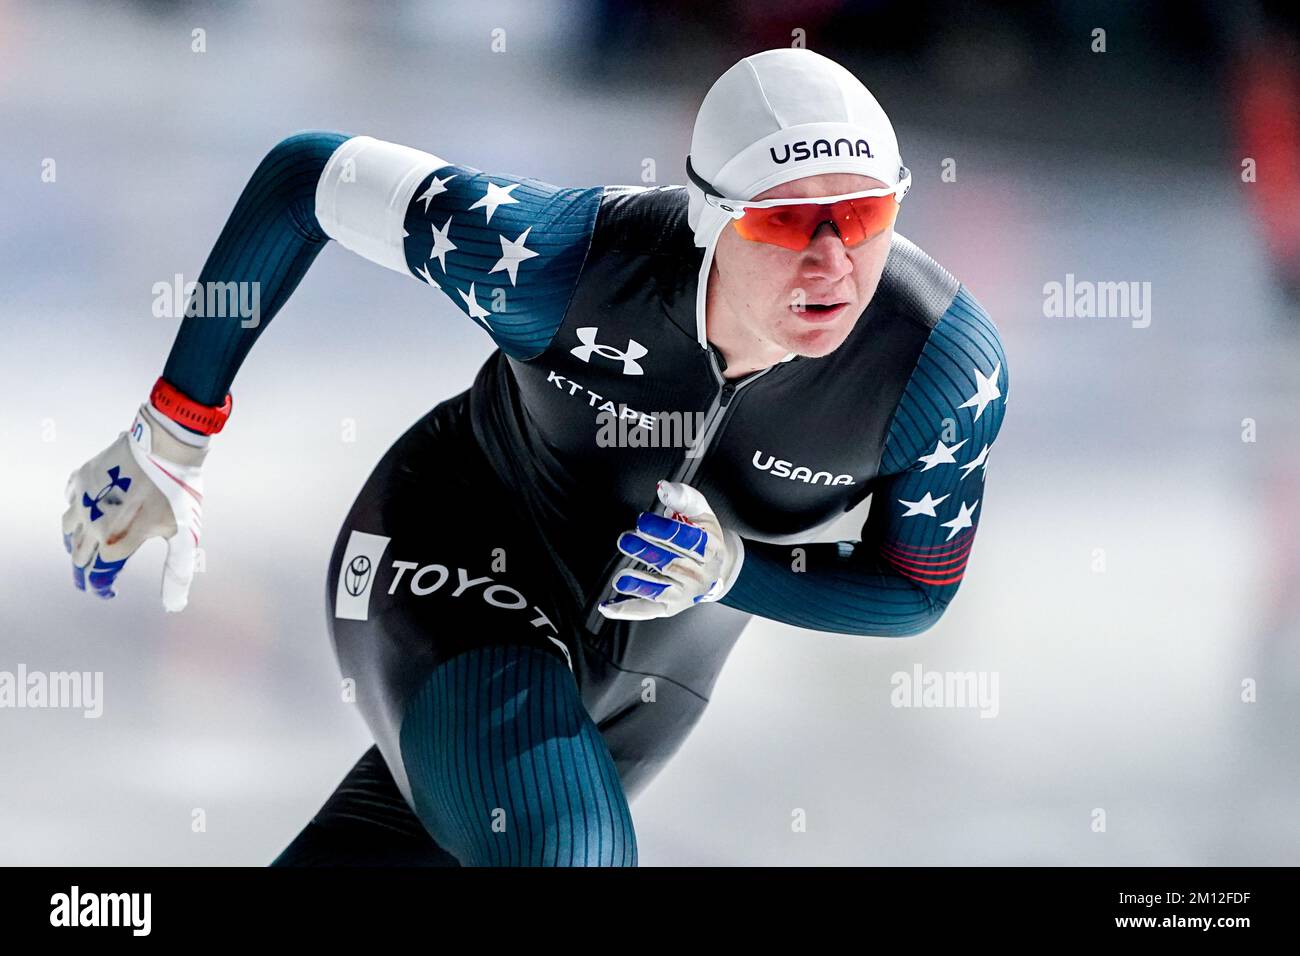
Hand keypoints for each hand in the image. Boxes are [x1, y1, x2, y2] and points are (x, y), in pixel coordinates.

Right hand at [61, 403, 208, 610]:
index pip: (99, 576)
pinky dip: (75, 515)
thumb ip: (176, 571)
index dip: (101, 588)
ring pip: (69, 532)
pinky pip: (70, 503)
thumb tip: (173, 606)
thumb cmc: (179, 492)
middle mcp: (93, 525)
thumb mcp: (185, 536)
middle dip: (84, 573)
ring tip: (81, 552)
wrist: (166, 447)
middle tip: (89, 581)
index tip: (107, 593)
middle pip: (80, 558)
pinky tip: (83, 517)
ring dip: (75, 546)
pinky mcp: (81, 479)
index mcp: (116, 542)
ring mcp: (83, 500)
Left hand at [597, 480, 743, 620]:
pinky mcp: (670, 607)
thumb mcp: (702, 515)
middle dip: (647, 552)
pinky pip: (647, 610)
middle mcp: (700, 575)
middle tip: (625, 540)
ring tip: (620, 579)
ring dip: (639, 584)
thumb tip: (664, 488)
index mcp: (711, 549)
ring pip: (660, 591)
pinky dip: (627, 609)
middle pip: (671, 564)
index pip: (688, 540)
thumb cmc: (705, 538)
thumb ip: (684, 499)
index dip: (665, 530)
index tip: (643, 520)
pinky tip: (609, 606)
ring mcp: (685, 594)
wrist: (718, 570)